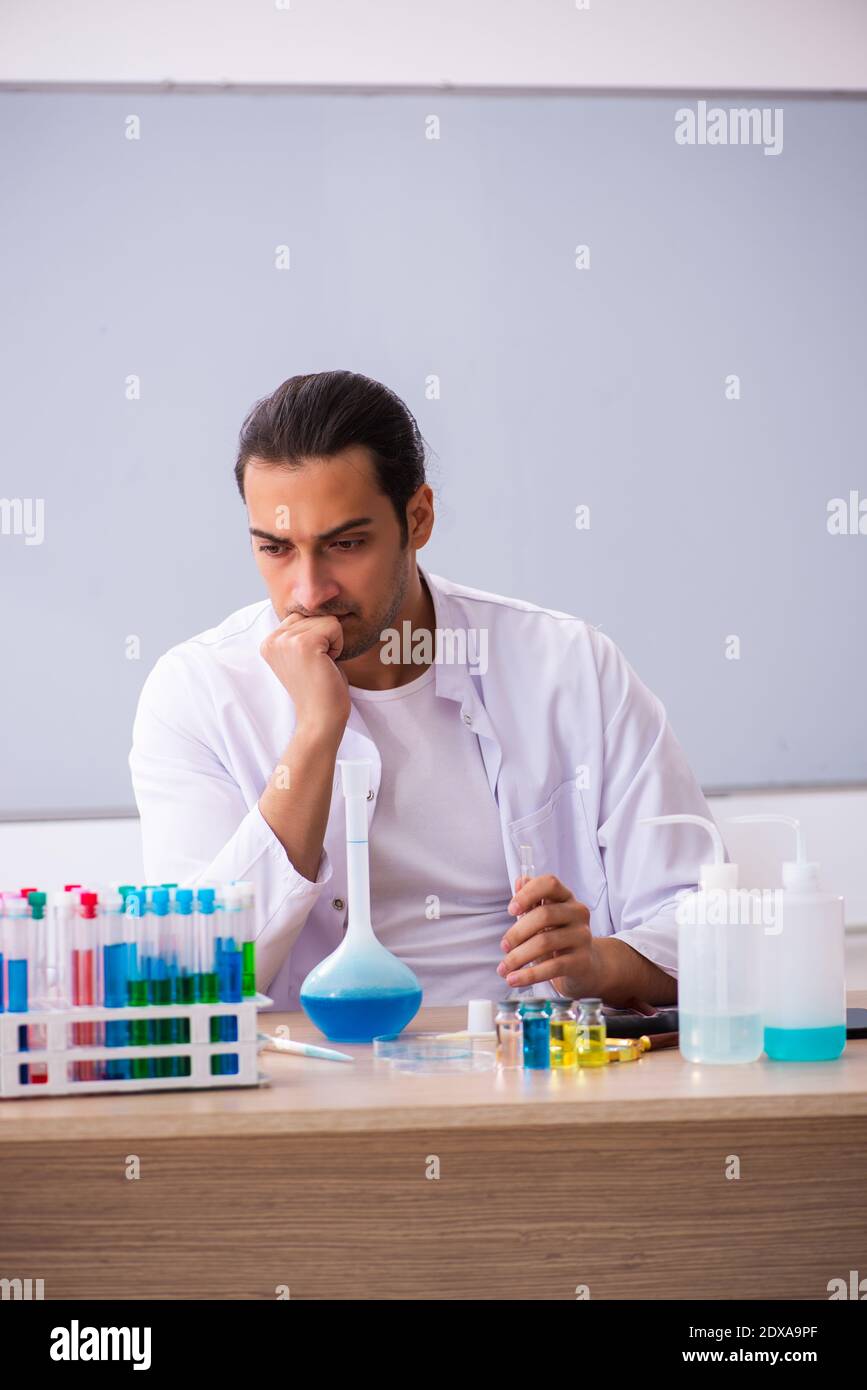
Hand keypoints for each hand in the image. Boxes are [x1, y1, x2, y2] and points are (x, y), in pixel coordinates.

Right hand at [259, 613, 350, 734]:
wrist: (320, 718)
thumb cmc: (320, 689)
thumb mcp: (304, 655)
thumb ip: (304, 632)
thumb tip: (318, 601)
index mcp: (269, 641)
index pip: (302, 616)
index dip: (317, 637)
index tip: (311, 663)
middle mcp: (273, 639)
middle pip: (314, 615)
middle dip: (325, 639)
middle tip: (318, 666)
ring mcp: (286, 640)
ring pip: (326, 619)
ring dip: (332, 643)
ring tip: (322, 666)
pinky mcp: (304, 644)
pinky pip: (335, 626)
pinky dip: (338, 645)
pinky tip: (328, 665)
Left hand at [497, 873, 600, 996]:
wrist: (586, 966)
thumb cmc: (559, 937)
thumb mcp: (544, 918)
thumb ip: (531, 900)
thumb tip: (520, 881)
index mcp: (566, 898)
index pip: (549, 883)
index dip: (528, 893)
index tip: (511, 910)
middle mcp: (578, 913)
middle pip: (544, 915)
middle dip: (517, 932)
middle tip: (503, 946)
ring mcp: (582, 937)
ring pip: (545, 942)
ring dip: (518, 957)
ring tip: (504, 968)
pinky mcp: (582, 961)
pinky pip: (552, 967)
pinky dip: (529, 975)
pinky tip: (514, 979)